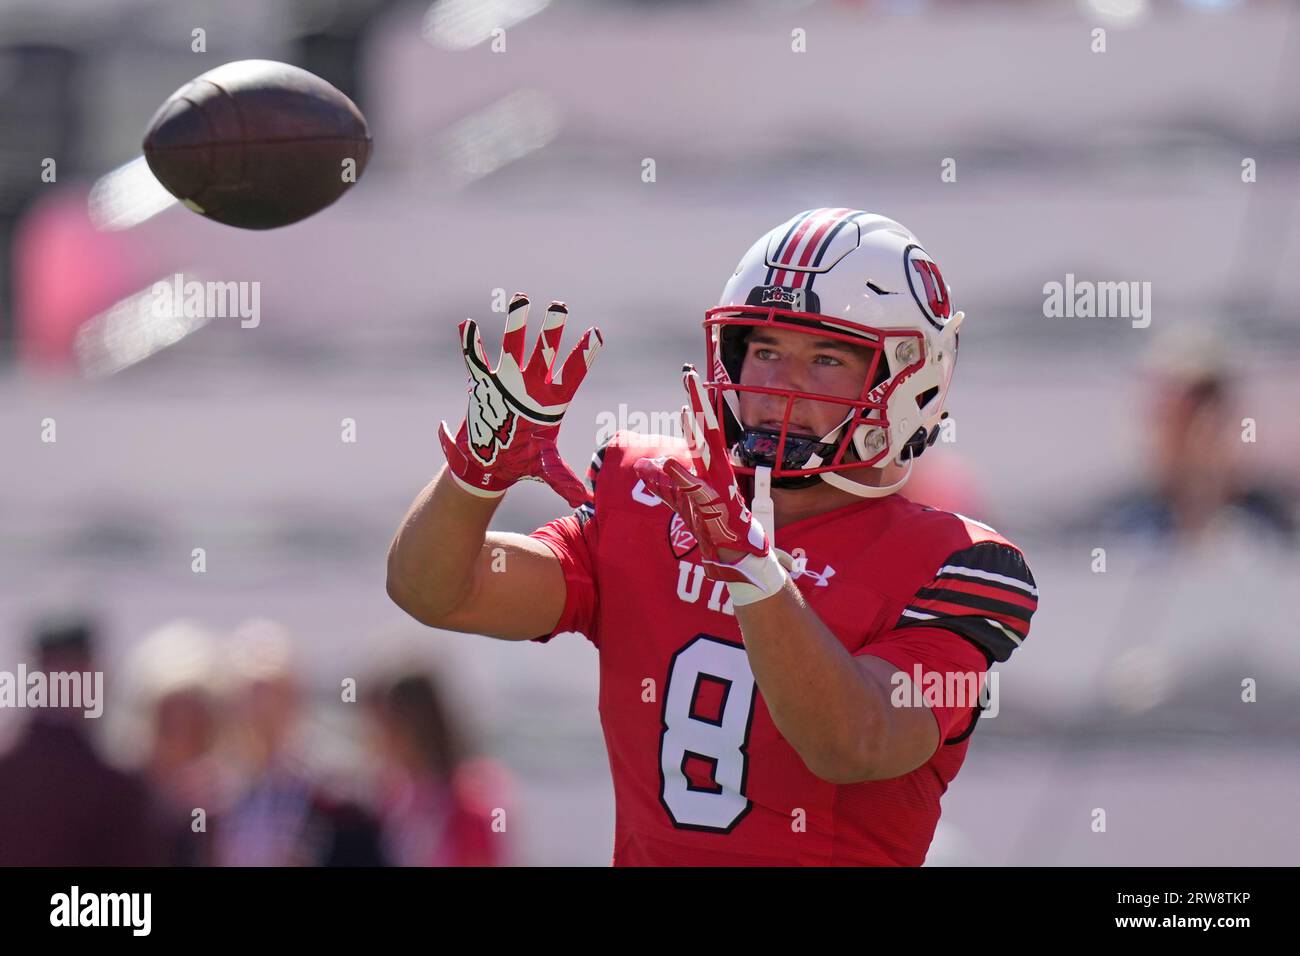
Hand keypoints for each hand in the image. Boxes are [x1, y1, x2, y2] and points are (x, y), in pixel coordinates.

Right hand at [439, 293, 601, 508]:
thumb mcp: (543, 469)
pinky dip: (470, 344)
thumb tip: (584, 499)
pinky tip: (466, 325)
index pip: (573, 373)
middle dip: (551, 330)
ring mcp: (509, 381)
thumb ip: (562, 479)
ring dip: (517, 324)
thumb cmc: (521, 463)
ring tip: (521, 299)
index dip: (584, 354)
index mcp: (553, 401)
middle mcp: (533, 385)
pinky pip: (476, 360)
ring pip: (514, 346)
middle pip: (545, 352)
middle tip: (560, 306)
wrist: (491, 465)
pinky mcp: (485, 385)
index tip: (595, 333)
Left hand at [633, 365, 787, 605]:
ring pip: (706, 454)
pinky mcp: (714, 508)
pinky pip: (695, 490)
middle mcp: (718, 472)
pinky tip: (668, 463)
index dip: (696, 404)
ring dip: (696, 430)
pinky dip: (682, 477)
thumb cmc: (714, 528)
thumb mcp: (682, 502)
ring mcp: (719, 487)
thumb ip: (662, 484)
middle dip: (700, 403)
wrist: (735, 557)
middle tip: (690, 377)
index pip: (703, 430)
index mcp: (712, 468)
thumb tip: (641, 467)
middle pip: (708, 431)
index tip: (689, 379)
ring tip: (687, 407)